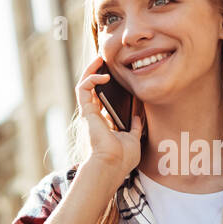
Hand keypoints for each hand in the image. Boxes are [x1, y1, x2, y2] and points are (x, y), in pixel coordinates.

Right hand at [76, 53, 143, 183]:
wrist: (112, 165)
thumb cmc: (121, 158)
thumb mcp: (133, 139)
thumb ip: (135, 127)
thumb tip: (138, 117)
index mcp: (104, 123)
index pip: (102, 100)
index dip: (106, 87)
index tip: (115, 76)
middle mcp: (94, 117)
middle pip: (92, 90)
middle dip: (96, 73)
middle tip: (104, 61)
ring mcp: (89, 113)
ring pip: (84, 86)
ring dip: (90, 70)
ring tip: (100, 59)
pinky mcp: (86, 111)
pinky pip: (84, 88)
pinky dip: (91, 78)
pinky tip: (104, 74)